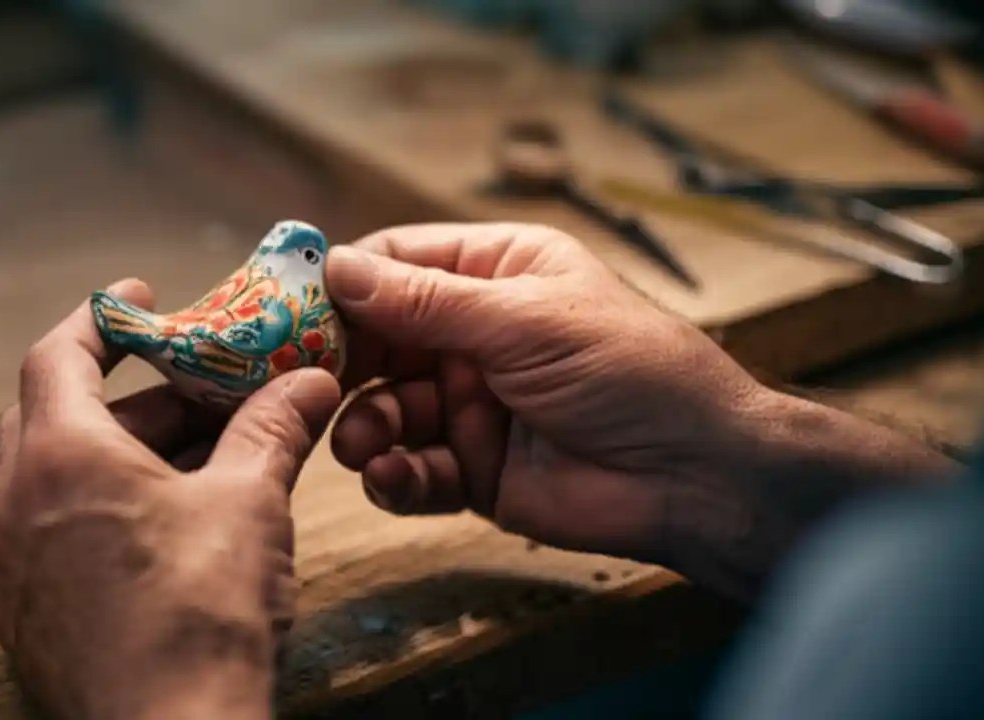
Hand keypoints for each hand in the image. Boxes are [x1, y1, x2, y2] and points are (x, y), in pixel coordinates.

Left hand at [0, 279, 340, 719]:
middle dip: (128, 396)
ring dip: (119, 456)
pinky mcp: (24, 616)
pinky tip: (163, 529)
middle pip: (54, 415)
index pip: (57, 355)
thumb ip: (273, 430)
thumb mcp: (249, 502)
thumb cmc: (203, 613)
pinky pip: (51, 536)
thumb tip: (312, 384)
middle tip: (193, 391)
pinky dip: (99, 511)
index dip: (101, 317)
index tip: (139, 297)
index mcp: (60, 458)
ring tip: (198, 460)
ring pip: (54, 479)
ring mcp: (11, 567)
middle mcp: (15, 505)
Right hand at [325, 223, 952, 599]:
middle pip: (378, 339)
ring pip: (385, 408)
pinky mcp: (474, 468)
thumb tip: (335, 268)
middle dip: (340, 363)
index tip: (287, 307)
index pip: (398, 264)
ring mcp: (472, 403)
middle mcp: (477, 334)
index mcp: (497, 274)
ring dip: (364, 425)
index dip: (343, 284)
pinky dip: (396, 476)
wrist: (695, 477)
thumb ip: (425, 303)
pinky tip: (396, 479)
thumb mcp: (524, 321)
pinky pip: (413, 468)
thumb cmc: (629, 372)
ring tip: (363, 441)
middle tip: (300, 385)